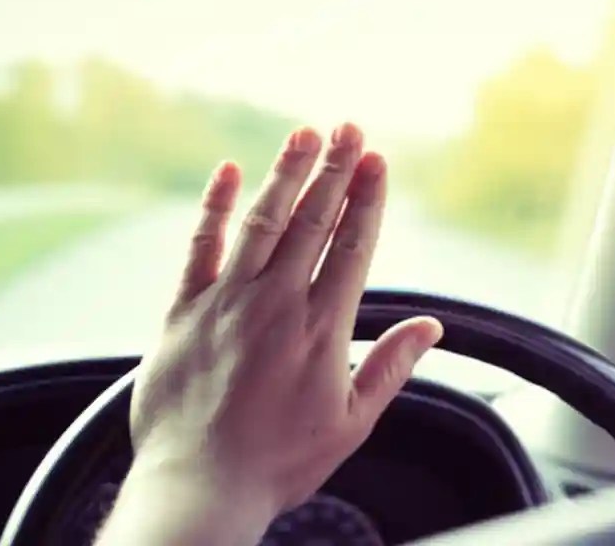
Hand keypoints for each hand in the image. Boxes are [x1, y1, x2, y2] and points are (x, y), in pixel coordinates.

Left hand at [99, 124, 442, 545]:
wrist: (198, 487)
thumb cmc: (279, 462)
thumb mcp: (352, 422)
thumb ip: (392, 367)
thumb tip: (431, 327)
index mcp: (323, 329)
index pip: (353, 245)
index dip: (368, 198)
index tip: (378, 159)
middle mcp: (277, 304)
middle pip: (313, 220)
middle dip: (336, 168)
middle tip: (351, 126)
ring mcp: (227, 303)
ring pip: (262, 221)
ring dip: (286, 173)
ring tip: (306, 133)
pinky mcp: (183, 311)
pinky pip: (200, 246)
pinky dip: (214, 207)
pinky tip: (227, 170)